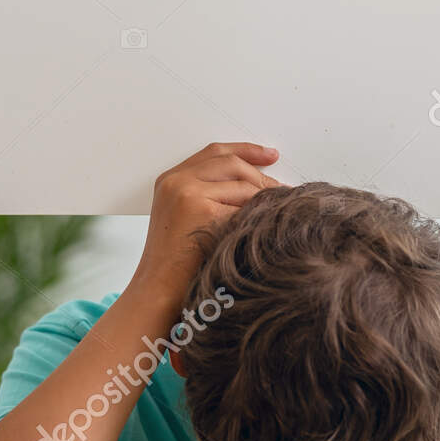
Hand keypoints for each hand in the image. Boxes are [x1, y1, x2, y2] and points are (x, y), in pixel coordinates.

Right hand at [130, 142, 281, 306]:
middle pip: (231, 163)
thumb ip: (209, 193)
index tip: (271, 155)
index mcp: (170, 179)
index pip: (215, 153)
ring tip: (273, 215)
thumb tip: (255, 184)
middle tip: (281, 191)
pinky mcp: (203, 211)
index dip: (246, 151)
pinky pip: (244, 207)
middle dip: (261, 176)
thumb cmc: (177, 262)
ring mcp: (188, 194)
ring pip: (242, 185)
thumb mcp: (186, 217)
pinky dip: (255, 218)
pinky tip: (259, 230)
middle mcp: (177, 181)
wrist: (158, 289)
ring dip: (263, 201)